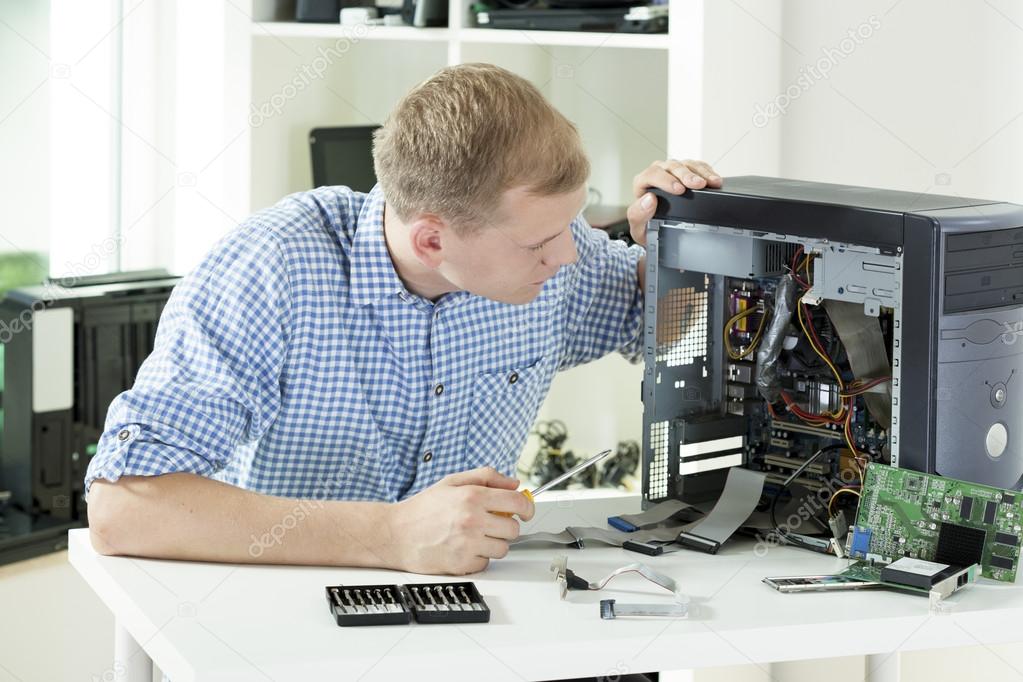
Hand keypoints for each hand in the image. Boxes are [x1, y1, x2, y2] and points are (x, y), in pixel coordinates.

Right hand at [385, 466, 534, 574]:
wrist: (394, 534)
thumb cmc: (421, 509)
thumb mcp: (451, 482)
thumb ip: (486, 477)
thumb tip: (513, 484)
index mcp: (472, 496)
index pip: (517, 503)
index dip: (527, 507)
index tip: (526, 511)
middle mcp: (472, 520)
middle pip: (513, 529)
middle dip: (506, 526)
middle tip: (491, 523)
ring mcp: (468, 544)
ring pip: (503, 548)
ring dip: (493, 543)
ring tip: (474, 536)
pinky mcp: (462, 564)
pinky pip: (486, 563)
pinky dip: (479, 558)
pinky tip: (463, 548)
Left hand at [627, 159, 722, 246]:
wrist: (659, 230)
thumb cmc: (647, 226)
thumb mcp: (639, 227)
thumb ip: (638, 215)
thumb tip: (649, 199)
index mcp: (643, 183)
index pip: (652, 175)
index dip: (665, 180)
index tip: (678, 190)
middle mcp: (658, 173)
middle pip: (672, 166)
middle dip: (687, 175)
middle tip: (699, 184)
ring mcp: (674, 171)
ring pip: (687, 164)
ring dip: (701, 173)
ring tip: (712, 182)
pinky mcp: (688, 171)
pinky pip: (698, 166)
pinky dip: (707, 172)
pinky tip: (714, 180)